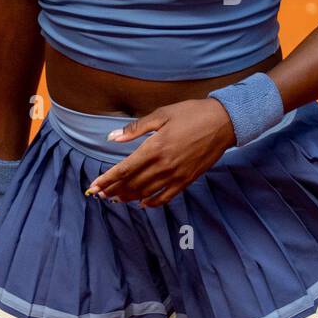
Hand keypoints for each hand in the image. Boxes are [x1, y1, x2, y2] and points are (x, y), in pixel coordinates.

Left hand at [86, 98, 236, 208]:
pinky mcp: (187, 180)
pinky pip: (166, 197)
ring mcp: (176, 175)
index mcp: (154, 148)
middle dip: (113, 190)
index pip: (124, 169)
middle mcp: (163, 165)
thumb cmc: (191, 114)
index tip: (93, 186)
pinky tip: (143, 203)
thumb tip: (112, 137)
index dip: (107, 180)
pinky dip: (152, 202)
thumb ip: (135, 129)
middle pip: (132, 184)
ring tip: (115, 199)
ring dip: (128, 197)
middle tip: (98, 194)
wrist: (223, 122)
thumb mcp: (161, 114)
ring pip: (146, 192)